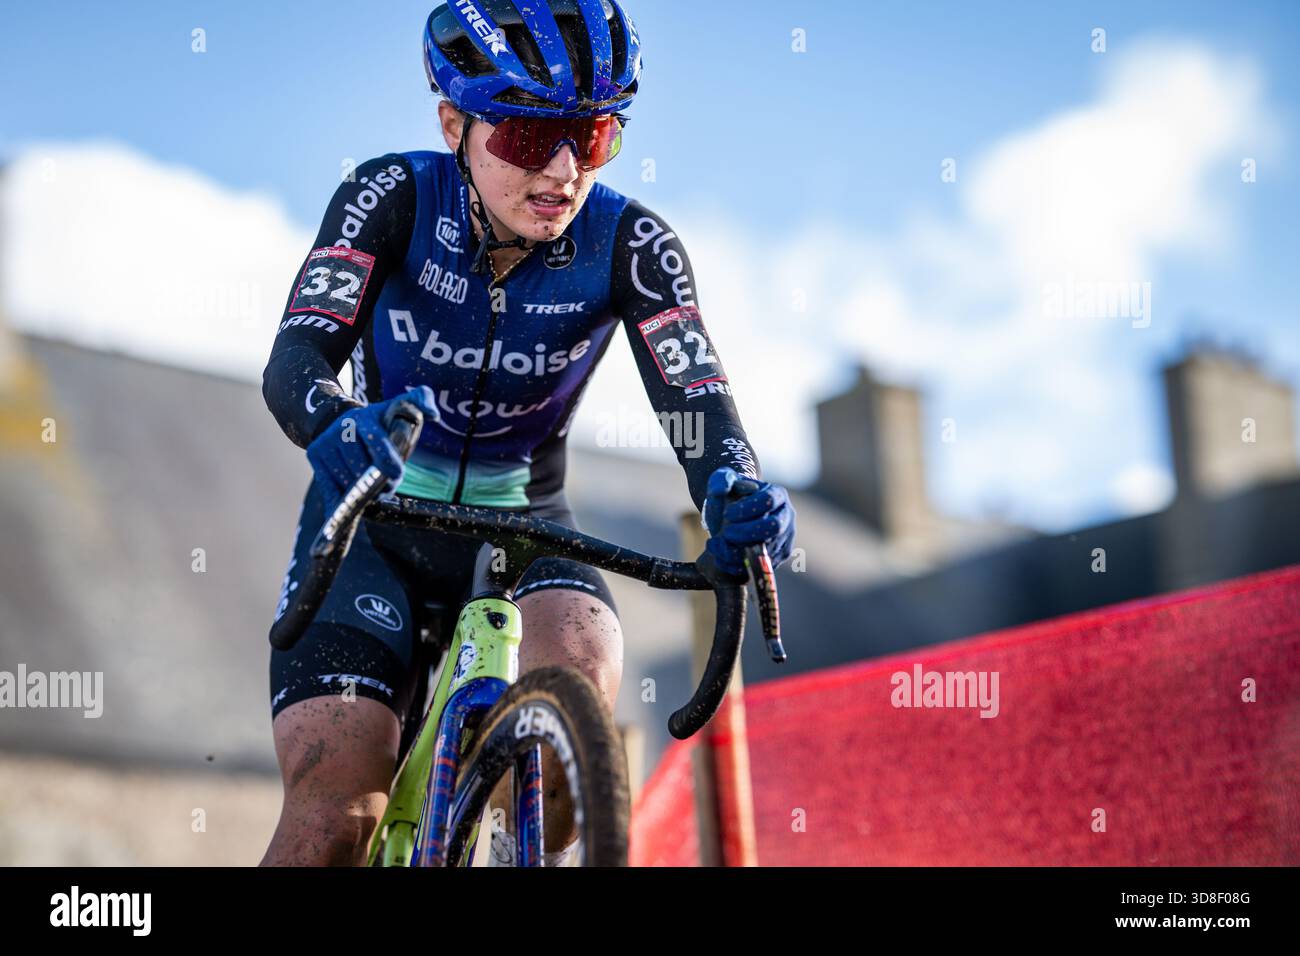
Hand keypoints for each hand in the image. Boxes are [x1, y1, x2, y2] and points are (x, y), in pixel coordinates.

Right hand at [306, 386, 437, 505]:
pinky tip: (347, 514)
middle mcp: (342, 427)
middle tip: (387, 490)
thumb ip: (421, 402)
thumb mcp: (400, 406)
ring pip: (345, 479)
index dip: (388, 461)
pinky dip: (337, 505)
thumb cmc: (381, 422)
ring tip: (373, 494)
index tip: (396, 476)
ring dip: (362, 493)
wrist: (341, 420)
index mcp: (365, 417)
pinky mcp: (314, 455)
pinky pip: (327, 486)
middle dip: (376, 483)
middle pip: (360, 466)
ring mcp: (325, 441)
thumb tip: (434, 414)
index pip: (377, 442)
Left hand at [702, 466, 795, 575]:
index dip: (747, 508)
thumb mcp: (723, 481)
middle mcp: (786, 516)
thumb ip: (720, 480)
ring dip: (737, 550)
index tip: (727, 513)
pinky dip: (737, 565)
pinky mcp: (777, 558)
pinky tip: (720, 555)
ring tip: (715, 544)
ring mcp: (784, 538)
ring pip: (766, 550)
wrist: (734, 518)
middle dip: (747, 532)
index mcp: (777, 494)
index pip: (768, 501)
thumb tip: (721, 489)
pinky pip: (760, 567)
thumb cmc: (731, 497)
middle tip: (726, 532)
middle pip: (774, 527)